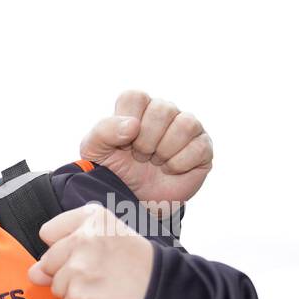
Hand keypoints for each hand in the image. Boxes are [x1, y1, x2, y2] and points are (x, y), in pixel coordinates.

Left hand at [28, 203, 153, 298]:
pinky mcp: (81, 298)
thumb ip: (65, 245)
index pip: (47, 232)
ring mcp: (80, 271)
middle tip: (99, 272)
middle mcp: (83, 241)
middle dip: (66, 272)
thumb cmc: (135, 262)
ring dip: (76, 292)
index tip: (83, 251)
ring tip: (103, 286)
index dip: (61, 246)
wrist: (163, 290)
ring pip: (57, 288)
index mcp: (90, 219)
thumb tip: (33, 272)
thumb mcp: (108, 235)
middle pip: (47, 264)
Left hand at [79, 90, 212, 210]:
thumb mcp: (95, 151)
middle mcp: (164, 113)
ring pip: (185, 124)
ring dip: (164, 151)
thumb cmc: (114, 171)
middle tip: (140, 156)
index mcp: (137, 108)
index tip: (123, 142)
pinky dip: (179, 164)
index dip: (127, 122)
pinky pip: (199, 147)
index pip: (135, 97)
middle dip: (145, 141)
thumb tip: (133, 126)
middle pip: (163, 109)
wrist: (133, 201)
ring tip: (156, 163)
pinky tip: (170, 170)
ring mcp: (186, 128)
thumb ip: (102, 131)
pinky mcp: (203, 147)